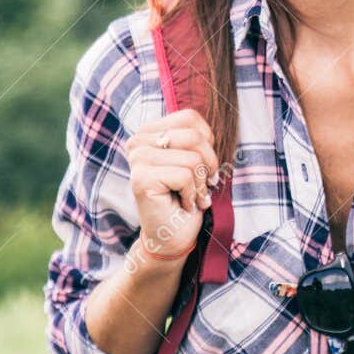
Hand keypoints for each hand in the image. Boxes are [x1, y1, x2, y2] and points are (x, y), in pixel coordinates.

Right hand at [123, 108, 219, 260]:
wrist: (174, 234)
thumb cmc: (187, 195)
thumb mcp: (196, 159)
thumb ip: (197, 138)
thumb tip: (216, 120)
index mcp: (150, 131)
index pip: (190, 118)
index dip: (208, 142)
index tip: (203, 166)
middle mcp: (138, 141)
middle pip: (194, 136)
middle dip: (208, 164)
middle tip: (202, 184)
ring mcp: (137, 159)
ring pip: (192, 158)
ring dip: (199, 183)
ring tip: (191, 196)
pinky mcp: (140, 179)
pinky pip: (184, 176)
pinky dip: (192, 194)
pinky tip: (183, 204)